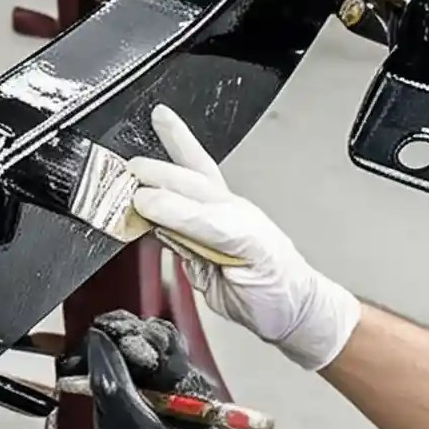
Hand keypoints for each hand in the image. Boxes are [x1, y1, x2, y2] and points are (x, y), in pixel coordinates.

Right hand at [71, 312, 231, 428]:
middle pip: (152, 343)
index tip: (94, 334)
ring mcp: (177, 394)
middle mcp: (190, 386)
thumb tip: (99, 341)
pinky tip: (92, 376)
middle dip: (117, 339)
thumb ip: (113, 387)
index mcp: (196, 390)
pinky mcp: (159, 405)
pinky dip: (113, 372)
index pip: (161, 341)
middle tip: (84, 349)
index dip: (125, 333)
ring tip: (83, 362)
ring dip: (112, 354)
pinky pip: (136, 376)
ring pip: (142, 357)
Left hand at [128, 104, 360, 370]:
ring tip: (139, 193)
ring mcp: (246, 223)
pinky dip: (188, 219)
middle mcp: (233, 209)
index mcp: (221, 210)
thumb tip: (149, 223)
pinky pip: (216, 227)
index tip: (160, 116)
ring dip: (167, 194)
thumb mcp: (205, 264)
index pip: (196, 168)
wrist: (299, 312)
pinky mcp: (256, 244)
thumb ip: (181, 241)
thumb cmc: (258, 287)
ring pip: (201, 198)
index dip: (178, 140)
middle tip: (128, 166)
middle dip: (158, 169)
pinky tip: (166, 216)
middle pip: (192, 178)